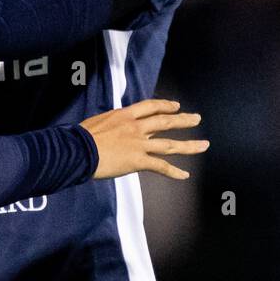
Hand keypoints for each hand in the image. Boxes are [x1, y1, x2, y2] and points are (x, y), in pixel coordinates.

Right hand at [81, 99, 207, 180]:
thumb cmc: (80, 137)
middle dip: (183, 120)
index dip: (165, 105)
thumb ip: (111, 124)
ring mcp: (138, 144)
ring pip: (170, 144)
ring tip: (204, 145)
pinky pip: (161, 166)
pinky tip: (184, 175)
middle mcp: (135, 128)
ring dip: (189, 145)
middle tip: (196, 118)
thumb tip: (112, 128)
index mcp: (124, 116)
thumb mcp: (97, 122)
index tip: (176, 106)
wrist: (77, 150)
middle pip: (165, 122)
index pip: (150, 107)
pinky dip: (174, 172)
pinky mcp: (138, 161)